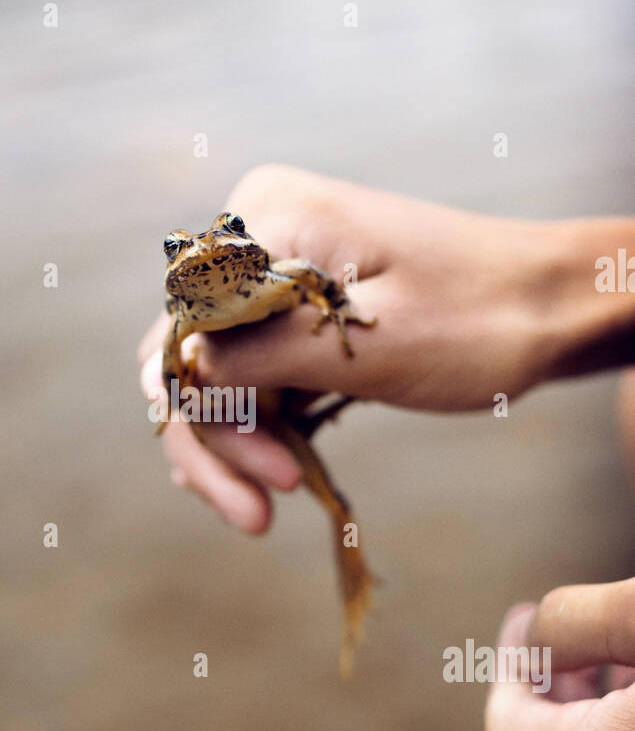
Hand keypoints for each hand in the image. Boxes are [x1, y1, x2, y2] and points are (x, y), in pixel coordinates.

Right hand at [138, 164, 597, 530]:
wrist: (554, 303)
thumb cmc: (480, 318)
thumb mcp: (367, 347)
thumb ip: (260, 353)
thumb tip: (176, 370)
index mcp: (269, 218)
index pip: (182, 326)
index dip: (203, 412)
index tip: (269, 479)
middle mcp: (258, 231)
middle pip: (188, 351)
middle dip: (214, 439)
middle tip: (263, 512)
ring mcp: (274, 267)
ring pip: (212, 368)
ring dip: (232, 442)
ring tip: (274, 502)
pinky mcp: (293, 303)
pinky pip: (248, 366)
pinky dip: (256, 423)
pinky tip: (275, 472)